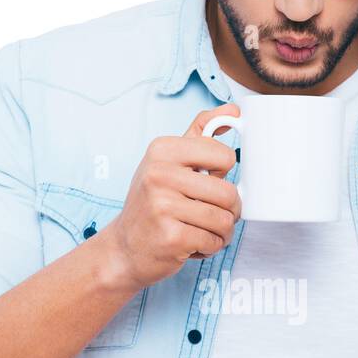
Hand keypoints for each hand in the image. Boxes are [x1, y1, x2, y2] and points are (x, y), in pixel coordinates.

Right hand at [101, 107, 241, 289]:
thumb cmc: (152, 203)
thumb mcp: (169, 161)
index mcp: (162, 150)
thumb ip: (201, 134)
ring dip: (220, 231)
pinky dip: (209, 247)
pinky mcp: (171, 237)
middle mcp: (159, 174)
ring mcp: (163, 206)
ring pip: (224, 219)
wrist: (124, 248)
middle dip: (229, 209)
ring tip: (200, 229)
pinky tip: (190, 244)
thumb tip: (233, 109)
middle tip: (210, 213)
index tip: (206, 181)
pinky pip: (214, 241)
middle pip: (229, 192)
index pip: (224, 155)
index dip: (223, 174)